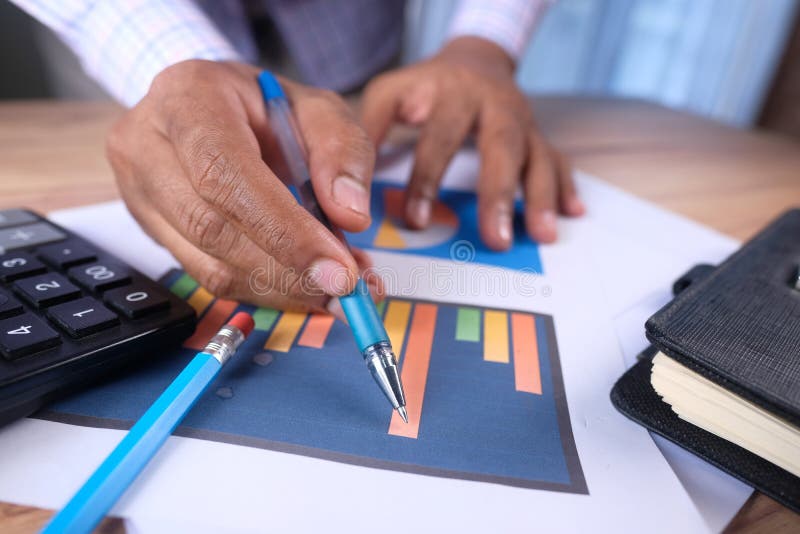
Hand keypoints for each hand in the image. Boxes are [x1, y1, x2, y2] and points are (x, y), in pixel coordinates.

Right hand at [107, 60, 379, 311]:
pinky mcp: (150, 230)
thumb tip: (350, 215)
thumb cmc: (266, 106)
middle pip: (211, 228)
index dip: (282, 230)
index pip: (224, 174)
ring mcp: (138, 191)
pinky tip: (304, 283)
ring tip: (336, 286)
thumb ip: (342, 151)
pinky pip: (209, 277)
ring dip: (282, 288)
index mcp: (186, 95)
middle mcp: (146, 143)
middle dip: (288, 270)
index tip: (338, 269)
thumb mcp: (320, 108)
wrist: (214, 107)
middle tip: (348, 287)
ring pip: (209, 266)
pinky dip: (266, 289)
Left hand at [361, 37, 584, 248]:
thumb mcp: (392, 94)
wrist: (474, 62)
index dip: (427, 177)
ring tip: (542, 234)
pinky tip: (573, 214)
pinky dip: (567, 187)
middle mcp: (491, 104)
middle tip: (495, 240)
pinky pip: (558, 160)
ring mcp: (520, 120)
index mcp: (449, 93)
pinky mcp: (539, 135)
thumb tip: (346, 182)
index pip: (438, 135)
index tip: (417, 219)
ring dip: (541, 196)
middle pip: (500, 145)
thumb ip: (371, 130)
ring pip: (537, 156)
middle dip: (498, 193)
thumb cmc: (426, 88)